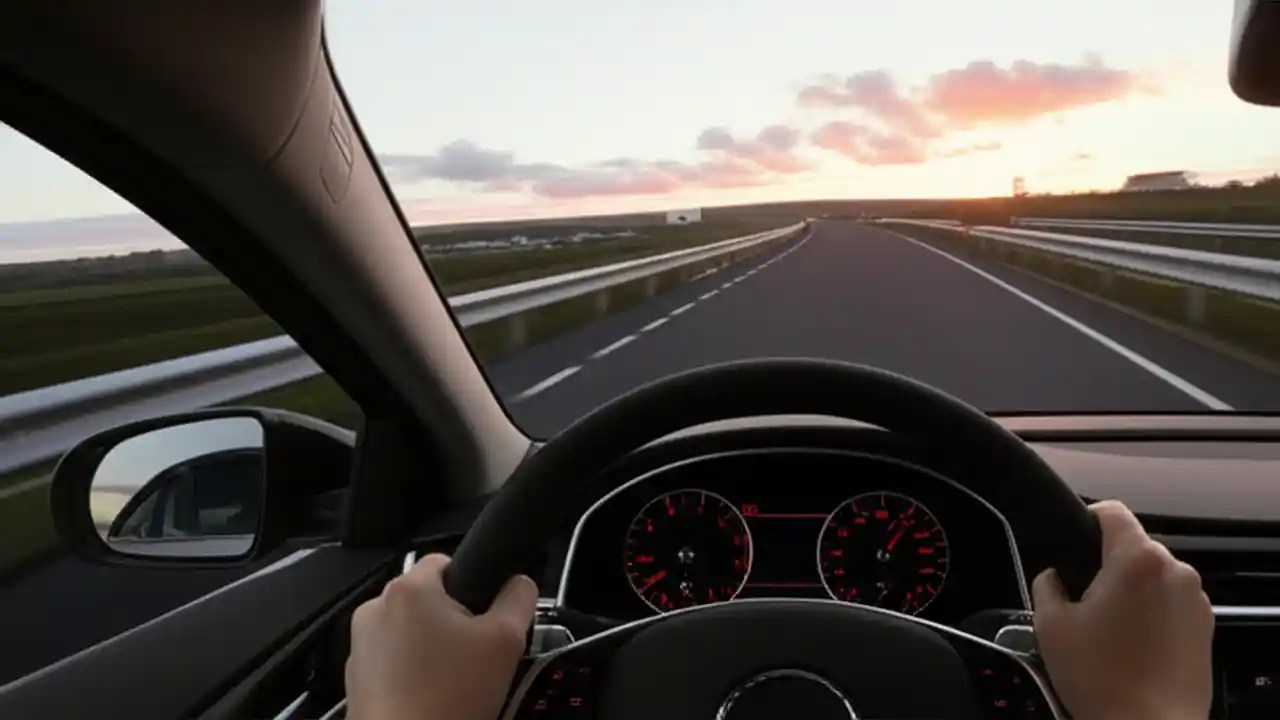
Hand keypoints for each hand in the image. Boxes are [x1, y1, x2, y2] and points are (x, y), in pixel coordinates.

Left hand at [346, 554, 537, 719]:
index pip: (446, 561)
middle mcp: (375, 607)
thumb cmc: (452, 694)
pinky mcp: (354, 676)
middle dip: (452, 621)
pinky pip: (390, 659)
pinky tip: (428, 696)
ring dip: (430, 646)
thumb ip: (519, 598)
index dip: (473, 586)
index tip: (485, 620)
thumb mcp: (506, 640)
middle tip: (474, 655)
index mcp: (409, 588)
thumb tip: (518, 582)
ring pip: (408, 630)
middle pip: (427, 598)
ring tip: (450, 681)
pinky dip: (409, 670)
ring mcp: (359, 643)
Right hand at [1033, 500, 1213, 719]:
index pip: (1112, 511)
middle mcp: (1175, 569)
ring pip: (1154, 576)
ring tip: (1111, 629)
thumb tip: (1056, 576)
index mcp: (1137, 559)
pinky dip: (1154, 612)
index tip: (1072, 549)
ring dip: (1133, 589)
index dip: (1087, 520)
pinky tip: (1136, 645)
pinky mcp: (1208, 626)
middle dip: (1109, 565)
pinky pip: (1172, 602)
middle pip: (1134, 547)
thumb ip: (1048, 584)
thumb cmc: (1097, 674)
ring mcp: (1197, 598)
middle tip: (1084, 602)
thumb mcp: (1050, 624)